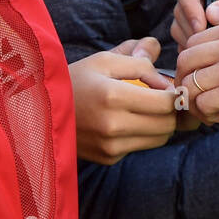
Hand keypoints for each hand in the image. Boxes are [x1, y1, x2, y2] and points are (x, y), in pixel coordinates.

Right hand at [70, 38, 177, 163]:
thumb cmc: (76, 80)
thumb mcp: (104, 60)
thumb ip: (140, 62)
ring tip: (149, 107)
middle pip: (167, 123)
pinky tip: (130, 120)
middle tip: (165, 97)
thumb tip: (167, 77)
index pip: (165, 102)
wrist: (42, 113)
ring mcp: (111, 146)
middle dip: (171, 110)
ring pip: (159, 138)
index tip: (174, 87)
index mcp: (113, 96)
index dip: (176, 95)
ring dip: (161, 123)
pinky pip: (141, 146)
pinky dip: (144, 133)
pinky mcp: (109, 158)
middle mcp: (113, 125)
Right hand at [170, 0, 218, 51]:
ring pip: (179, 27)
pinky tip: (214, 58)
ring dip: (192, 42)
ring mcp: (198, 13)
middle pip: (179, 8)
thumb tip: (211, 13)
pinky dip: (195, 52)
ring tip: (217, 51)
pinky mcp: (198, 33)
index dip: (188, 5)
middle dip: (191, 28)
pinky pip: (185, 42)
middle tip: (211, 44)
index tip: (202, 25)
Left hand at [175, 18, 218, 124]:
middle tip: (198, 97)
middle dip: (185, 83)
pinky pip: (204, 106)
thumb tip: (205, 68)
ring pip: (189, 87)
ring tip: (215, 110)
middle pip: (184, 63)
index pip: (192, 42)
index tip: (201, 78)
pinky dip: (209, 115)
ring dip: (197, 103)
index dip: (191, 64)